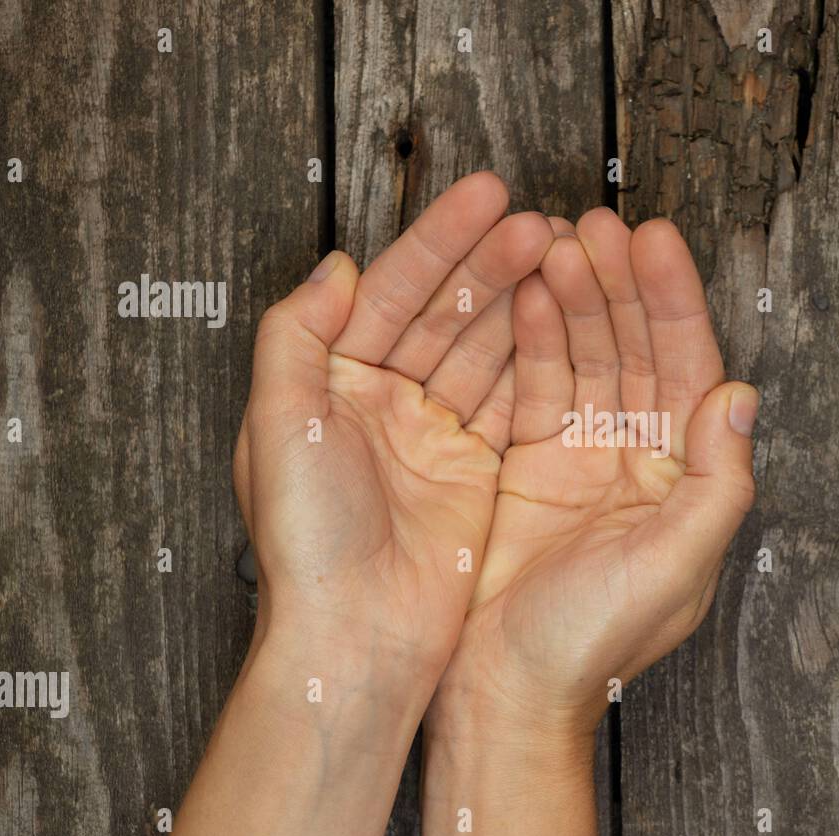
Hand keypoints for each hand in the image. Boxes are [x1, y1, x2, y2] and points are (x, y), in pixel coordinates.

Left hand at [164, 172, 552, 835]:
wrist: (356, 638)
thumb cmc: (306, 543)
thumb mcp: (276, 425)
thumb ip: (295, 334)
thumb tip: (338, 265)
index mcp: (329, 383)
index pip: (391, 292)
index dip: (437, 239)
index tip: (488, 194)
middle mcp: (382, 402)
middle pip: (444, 311)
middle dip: (489, 263)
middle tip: (539, 221)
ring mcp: (434, 435)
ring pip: (484, 347)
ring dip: (519, 300)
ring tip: (562, 253)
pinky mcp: (477, 470)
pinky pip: (509, 398)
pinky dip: (534, 357)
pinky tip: (561, 316)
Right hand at [421, 211, 757, 835]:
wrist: (506, 687)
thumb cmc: (595, 640)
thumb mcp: (676, 562)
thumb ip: (717, 480)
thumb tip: (742, 397)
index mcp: (685, 480)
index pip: (688, 370)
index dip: (675, 303)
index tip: (654, 240)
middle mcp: (639, 460)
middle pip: (638, 350)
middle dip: (621, 285)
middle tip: (595, 226)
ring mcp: (582, 456)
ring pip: (588, 356)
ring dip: (575, 298)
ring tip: (554, 244)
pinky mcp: (529, 461)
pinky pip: (537, 383)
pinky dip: (533, 337)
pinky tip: (525, 292)